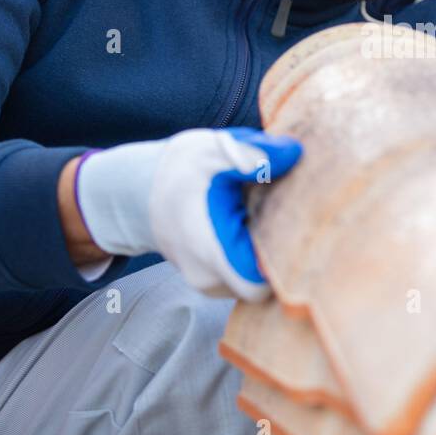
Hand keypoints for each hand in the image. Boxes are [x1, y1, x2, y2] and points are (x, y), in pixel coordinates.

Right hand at [72, 127, 302, 300]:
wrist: (141, 190)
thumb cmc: (180, 170)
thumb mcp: (214, 151)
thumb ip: (253, 154)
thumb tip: (294, 154)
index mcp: (211, 251)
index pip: (259, 283)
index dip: (284, 262)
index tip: (294, 228)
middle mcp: (210, 278)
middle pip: (263, 283)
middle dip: (281, 253)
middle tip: (289, 216)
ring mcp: (211, 283)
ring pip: (254, 280)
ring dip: (266, 252)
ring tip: (267, 217)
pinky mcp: (215, 279)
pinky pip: (243, 275)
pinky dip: (253, 254)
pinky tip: (255, 225)